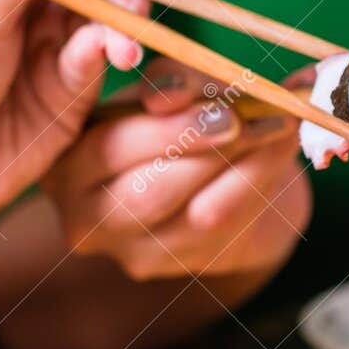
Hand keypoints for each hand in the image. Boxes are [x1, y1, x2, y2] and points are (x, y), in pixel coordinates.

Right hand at [43, 59, 310, 279]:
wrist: (215, 172)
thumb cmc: (178, 117)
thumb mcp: (167, 88)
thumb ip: (170, 83)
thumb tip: (171, 94)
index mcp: (66, 162)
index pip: (106, 148)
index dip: (162, 127)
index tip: (210, 100)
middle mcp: (87, 217)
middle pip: (147, 193)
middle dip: (204, 149)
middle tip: (244, 115)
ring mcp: (135, 251)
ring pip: (199, 215)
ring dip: (248, 164)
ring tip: (280, 123)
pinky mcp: (183, 265)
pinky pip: (234, 228)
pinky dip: (263, 182)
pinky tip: (282, 149)